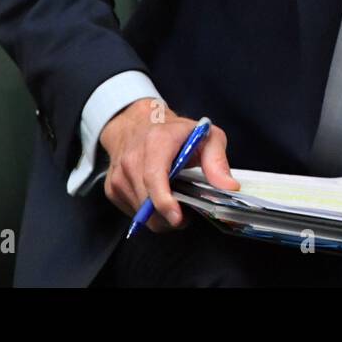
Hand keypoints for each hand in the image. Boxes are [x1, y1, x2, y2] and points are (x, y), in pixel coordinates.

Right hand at [99, 98, 239, 232]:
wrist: (137, 123)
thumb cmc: (175, 132)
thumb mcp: (206, 136)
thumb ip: (217, 160)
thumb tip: (229, 187)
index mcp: (155, 143)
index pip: (154, 177)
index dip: (165, 202)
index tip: (178, 218)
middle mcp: (131, 159)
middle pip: (147, 202)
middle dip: (169, 216)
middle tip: (187, 212)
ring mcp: (118, 175)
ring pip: (140, 213)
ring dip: (160, 216)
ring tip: (175, 202)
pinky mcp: (111, 188)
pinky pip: (132, 212)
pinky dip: (148, 213)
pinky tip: (158, 198)